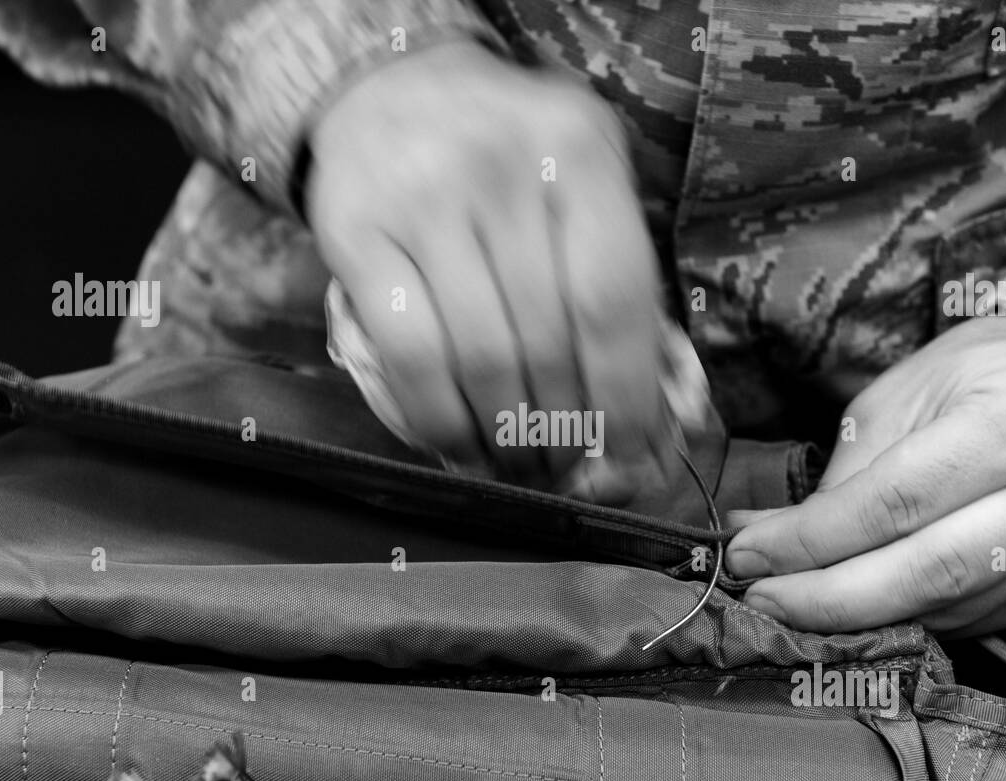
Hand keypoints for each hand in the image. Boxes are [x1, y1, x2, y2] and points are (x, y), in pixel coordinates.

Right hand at [306, 41, 668, 484]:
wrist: (386, 88)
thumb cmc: (510, 150)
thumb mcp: (585, 172)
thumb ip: (617, 269)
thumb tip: (648, 409)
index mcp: (576, 152)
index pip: (612, 301)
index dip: (625, 396)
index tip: (631, 455)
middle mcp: (499, 170)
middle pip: (548, 341)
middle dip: (567, 429)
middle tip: (570, 468)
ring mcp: (421, 202)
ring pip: (483, 360)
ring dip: (509, 438)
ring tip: (523, 466)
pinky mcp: (357, 238)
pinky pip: (410, 359)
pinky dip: (442, 422)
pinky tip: (461, 449)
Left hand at [726, 319, 1005, 636]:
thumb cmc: (981, 376)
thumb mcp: (905, 394)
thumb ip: (846, 474)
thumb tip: (767, 536)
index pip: (898, 500)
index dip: (815, 538)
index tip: (748, 554)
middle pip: (928, 571)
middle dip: (829, 597)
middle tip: (761, 599)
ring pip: (946, 607)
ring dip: (856, 618)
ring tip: (791, 607)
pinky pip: (967, 620)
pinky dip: (900, 620)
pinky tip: (851, 612)